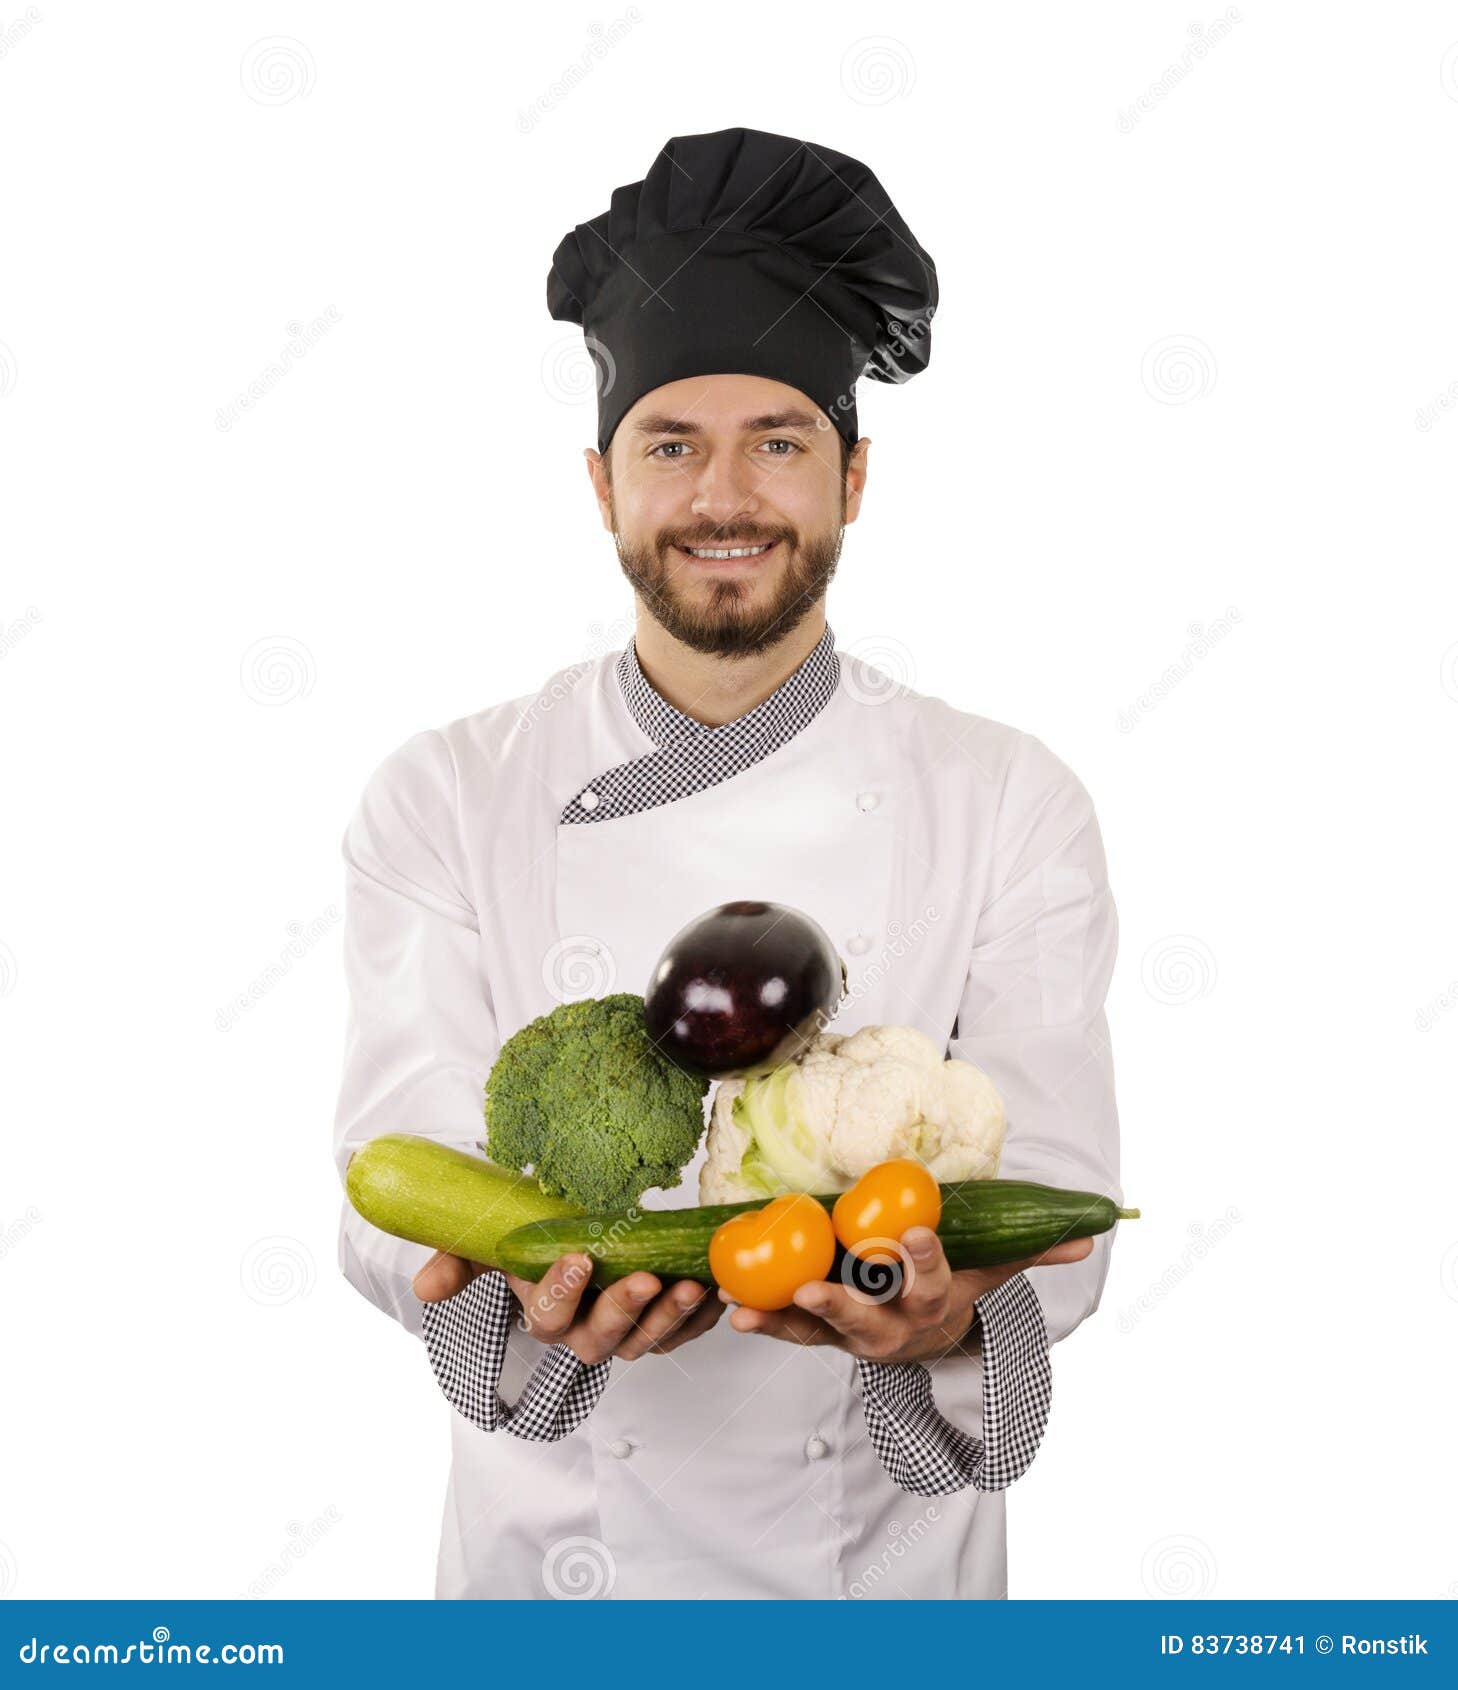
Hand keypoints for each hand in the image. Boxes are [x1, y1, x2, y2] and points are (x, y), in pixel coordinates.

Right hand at [412, 1250, 721, 1363]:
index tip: (580, 1257)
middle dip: (624, 1311)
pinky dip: (701, 1316)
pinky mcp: (660, 1322)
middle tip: (645, 1278)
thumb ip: (458, 1261)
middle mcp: (583, 1330)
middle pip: (600, 1340)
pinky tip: (717, 1290)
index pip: (548, 1318)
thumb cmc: (527, 1235)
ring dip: (668, 1317)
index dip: (562, 1293)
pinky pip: (682, 1331)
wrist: (563, 1228)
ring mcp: (624, 1330)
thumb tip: (425, 1288)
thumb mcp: (488, 1242)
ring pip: (644, 1342)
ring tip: (691, 1286)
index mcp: (543, 1311)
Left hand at [719, 1227, 1093, 1363]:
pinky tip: (731, 1305)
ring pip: (820, 1331)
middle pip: (869, 1316)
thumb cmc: (952, 1287)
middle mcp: (892, 1324)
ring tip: (750, 1307)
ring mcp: (852, 1335)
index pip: (930, 1279)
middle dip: (842, 1304)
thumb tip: (1089, 1238)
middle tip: (813, 1288)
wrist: (925, 1340)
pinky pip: (789, 1333)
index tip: (912, 1234)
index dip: (922, 1260)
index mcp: (932, 1299)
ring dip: (784, 1320)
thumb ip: (1030, 1250)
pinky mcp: (820, 1336)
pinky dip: (760, 1321)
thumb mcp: (990, 1268)